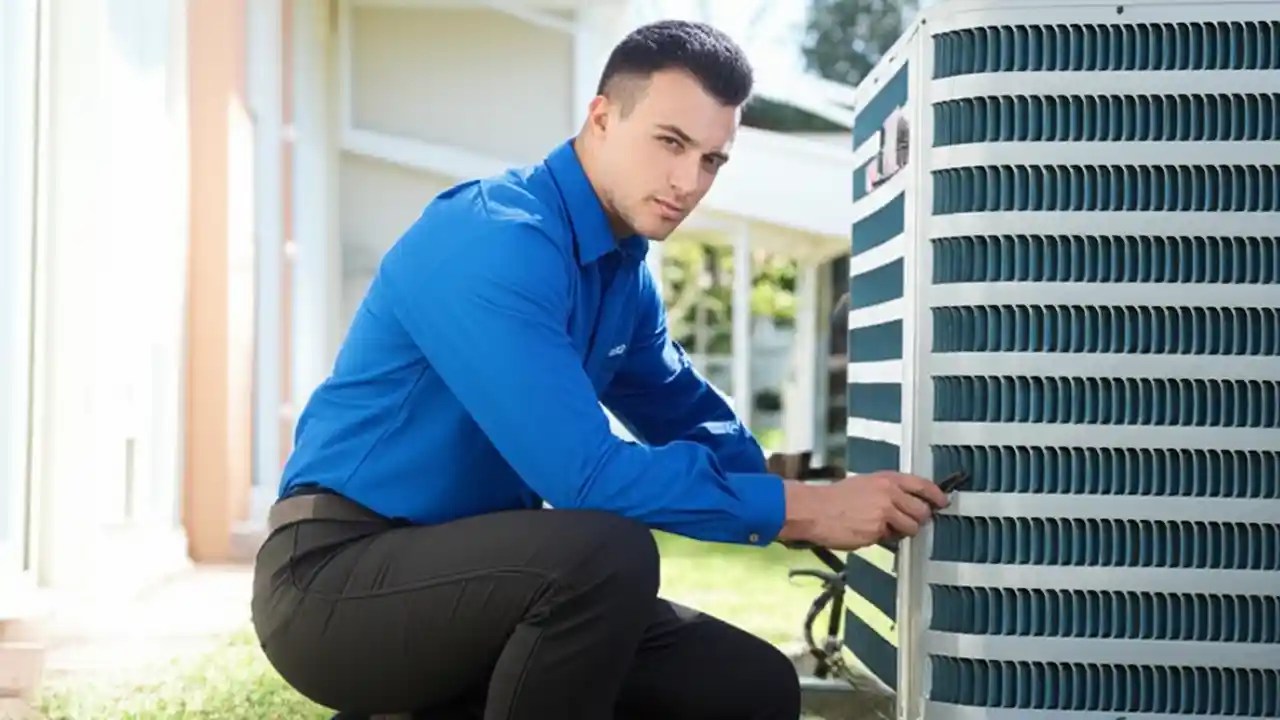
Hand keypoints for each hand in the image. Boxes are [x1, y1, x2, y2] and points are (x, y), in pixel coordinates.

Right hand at [777, 471, 949, 550]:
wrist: (815, 510)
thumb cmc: (835, 499)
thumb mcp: (865, 484)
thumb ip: (888, 491)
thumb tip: (908, 503)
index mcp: (886, 478)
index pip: (922, 484)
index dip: (937, 495)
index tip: (943, 501)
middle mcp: (889, 492)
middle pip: (922, 510)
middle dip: (919, 519)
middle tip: (907, 521)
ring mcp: (885, 511)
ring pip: (912, 527)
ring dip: (902, 531)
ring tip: (882, 527)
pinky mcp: (878, 529)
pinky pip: (893, 539)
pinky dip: (884, 538)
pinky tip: (868, 532)